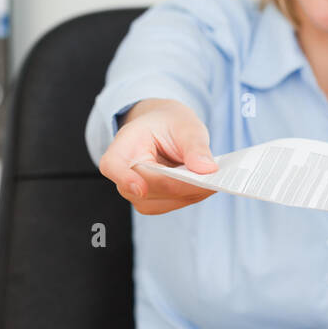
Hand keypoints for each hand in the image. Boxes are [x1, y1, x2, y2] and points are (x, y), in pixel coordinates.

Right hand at [97, 98, 218, 214]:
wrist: (165, 128)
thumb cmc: (170, 124)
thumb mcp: (185, 124)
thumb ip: (195, 146)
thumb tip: (207, 169)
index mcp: (124, 145)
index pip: (113, 166)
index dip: (125, 179)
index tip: (141, 189)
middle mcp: (123, 172)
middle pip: (148, 188)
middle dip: (182, 186)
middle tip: (212, 180)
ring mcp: (134, 191)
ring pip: (161, 202)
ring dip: (189, 193)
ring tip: (214, 180)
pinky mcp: (150, 201)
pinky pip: (171, 204)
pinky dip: (191, 196)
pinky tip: (206, 186)